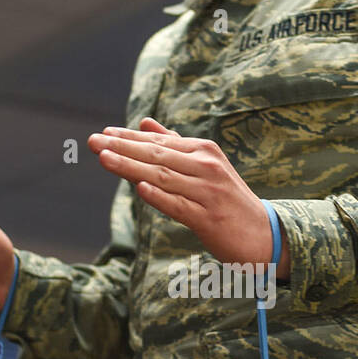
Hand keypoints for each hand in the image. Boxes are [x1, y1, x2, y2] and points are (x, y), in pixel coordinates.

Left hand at [88, 117, 290, 276]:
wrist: (264, 235)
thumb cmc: (228, 201)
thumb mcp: (206, 167)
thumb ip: (175, 145)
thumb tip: (145, 123)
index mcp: (204, 151)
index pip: (159, 142)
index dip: (129, 138)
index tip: (102, 134)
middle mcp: (207, 167)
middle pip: (157, 156)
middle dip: (122, 148)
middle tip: (93, 142)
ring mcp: (208, 192)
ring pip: (163, 177)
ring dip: (131, 167)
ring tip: (104, 159)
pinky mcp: (209, 219)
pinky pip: (180, 206)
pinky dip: (160, 197)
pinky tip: (139, 189)